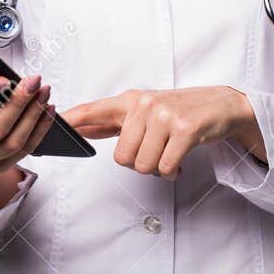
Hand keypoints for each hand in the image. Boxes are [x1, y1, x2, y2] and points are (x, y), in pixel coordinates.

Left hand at [58, 86, 252, 179]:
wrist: (220, 105)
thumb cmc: (177, 112)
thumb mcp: (142, 111)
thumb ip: (112, 121)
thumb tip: (79, 126)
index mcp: (129, 101)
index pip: (92, 110)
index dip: (71, 120)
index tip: (53, 124)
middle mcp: (143, 105)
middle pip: (122, 158)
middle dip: (140, 164)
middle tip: (155, 153)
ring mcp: (164, 116)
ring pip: (144, 165)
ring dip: (159, 169)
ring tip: (169, 153)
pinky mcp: (185, 129)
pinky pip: (166, 166)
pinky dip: (173, 171)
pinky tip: (180, 159)